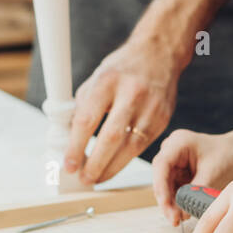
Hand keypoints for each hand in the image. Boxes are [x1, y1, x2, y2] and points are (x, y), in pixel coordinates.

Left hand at [65, 40, 180, 186]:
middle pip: (111, 137)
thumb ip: (83, 105)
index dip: (76, 146)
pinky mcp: (163, 119)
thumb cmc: (123, 68)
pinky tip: (115, 166)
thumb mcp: (97, 77)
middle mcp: (131, 94)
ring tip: (97, 178)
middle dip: (95, 163)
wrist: (159, 54)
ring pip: (130, 147)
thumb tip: (69, 136)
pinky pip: (143, 146)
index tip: (68, 164)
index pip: (88, 119)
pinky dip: (127, 159)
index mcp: (108, 81)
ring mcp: (150, 107)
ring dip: (112, 168)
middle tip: (83, 178)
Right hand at [151, 129, 232, 226]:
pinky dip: (178, 201)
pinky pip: (174, 188)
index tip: (167, 207)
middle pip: (160, 177)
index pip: (161, 166)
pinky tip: (183, 213)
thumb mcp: (213, 174)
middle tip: (174, 219)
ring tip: (179, 220)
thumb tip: (181, 211)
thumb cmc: (230, 155)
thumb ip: (195, 192)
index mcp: (178, 142)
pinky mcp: (180, 171)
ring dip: (171, 203)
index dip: (161, 188)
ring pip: (165, 186)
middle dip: (166, 200)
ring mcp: (175, 161)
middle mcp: (172, 150)